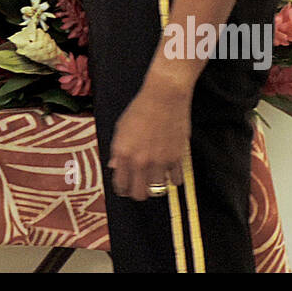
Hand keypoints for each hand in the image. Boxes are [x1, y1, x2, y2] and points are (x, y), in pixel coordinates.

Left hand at [107, 78, 192, 201]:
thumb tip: (115, 166)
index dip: (122, 188)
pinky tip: (169, 169)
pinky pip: (175, 180)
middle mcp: (140, 161)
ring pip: (157, 190)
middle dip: (138, 191)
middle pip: (139, 194)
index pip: (120, 185)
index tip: (126, 186)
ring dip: (156, 184)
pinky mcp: (176, 158)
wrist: (164, 96)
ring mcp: (159, 161)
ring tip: (156, 174)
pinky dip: (172, 177)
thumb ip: (117, 151)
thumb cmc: (141, 108)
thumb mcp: (121, 128)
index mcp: (123, 153)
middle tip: (141, 184)